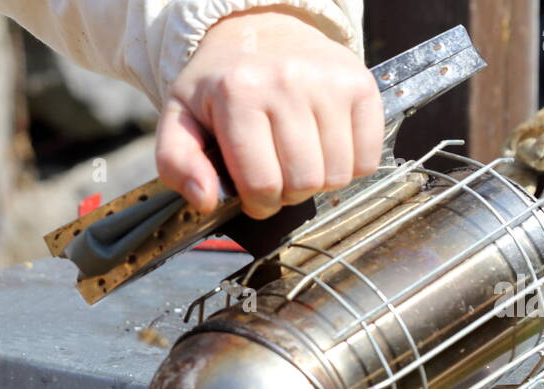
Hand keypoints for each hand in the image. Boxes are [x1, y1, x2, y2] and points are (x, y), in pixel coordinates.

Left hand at [156, 7, 382, 219]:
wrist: (259, 29)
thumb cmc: (218, 85)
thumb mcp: (179, 118)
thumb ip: (176, 164)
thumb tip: (206, 200)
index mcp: (238, 93)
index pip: (262, 184)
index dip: (258, 204)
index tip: (253, 194)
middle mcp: (287, 81)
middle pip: (302, 183)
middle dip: (287, 194)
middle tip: (276, 174)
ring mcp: (329, 81)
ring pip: (336, 175)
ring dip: (317, 182)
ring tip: (298, 160)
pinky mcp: (361, 83)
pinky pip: (367, 157)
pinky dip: (349, 165)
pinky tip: (325, 148)